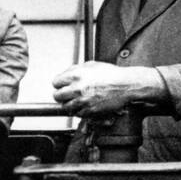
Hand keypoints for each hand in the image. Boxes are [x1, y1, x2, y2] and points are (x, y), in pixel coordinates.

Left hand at [52, 61, 166, 115]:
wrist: (125, 85)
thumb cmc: (111, 74)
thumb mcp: (92, 65)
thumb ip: (76, 69)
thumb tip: (66, 73)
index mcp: (76, 75)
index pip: (55, 83)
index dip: (59, 84)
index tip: (62, 86)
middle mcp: (77, 88)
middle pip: (57, 96)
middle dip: (61, 95)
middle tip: (67, 94)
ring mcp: (83, 101)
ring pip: (66, 107)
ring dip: (70, 104)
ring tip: (77, 100)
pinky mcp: (89, 111)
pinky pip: (77, 114)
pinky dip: (80, 110)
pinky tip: (86, 105)